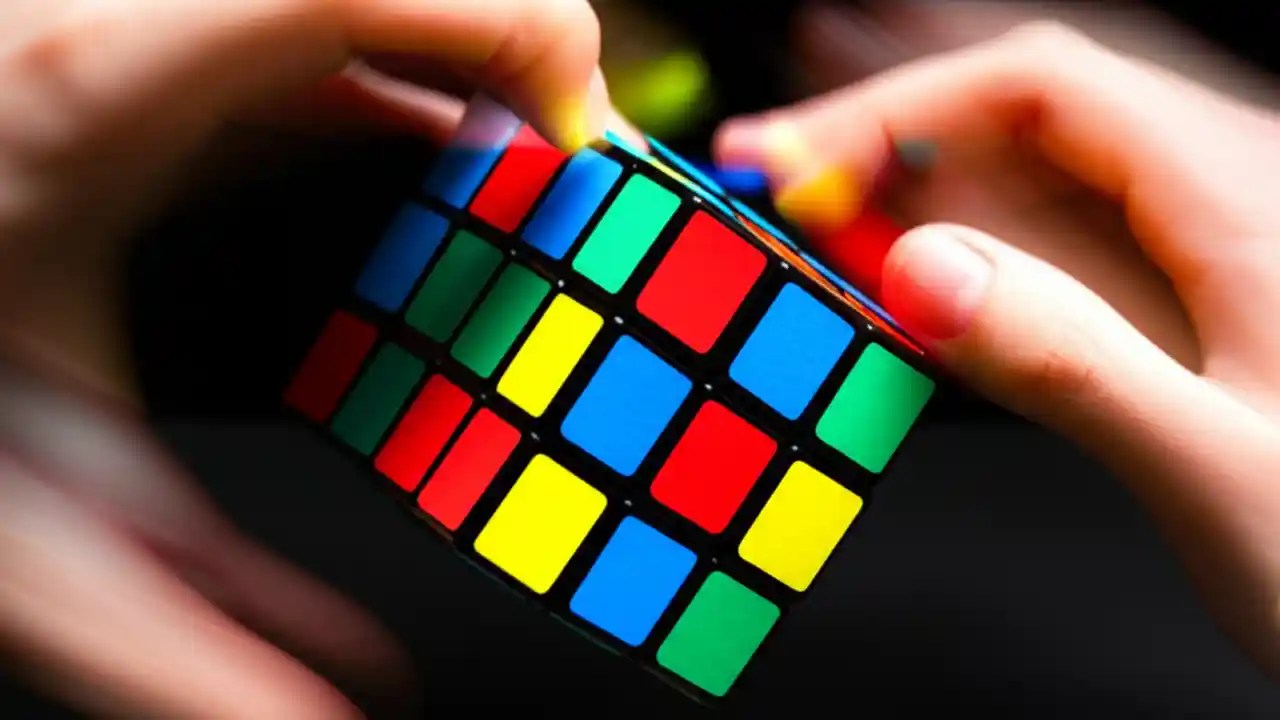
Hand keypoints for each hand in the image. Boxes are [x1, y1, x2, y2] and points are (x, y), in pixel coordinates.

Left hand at [0, 1, 628, 716]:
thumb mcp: (34, 531)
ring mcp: (118, 16)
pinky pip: (299, 28)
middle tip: (565, 185)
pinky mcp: (123, 38)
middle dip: (511, 65)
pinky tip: (413, 154)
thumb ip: (191, 642)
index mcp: (95, 90)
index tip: (581, 152)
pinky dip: (390, 77)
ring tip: (514, 180)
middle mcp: (109, 19)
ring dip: (455, 70)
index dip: (519, 36)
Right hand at [715, 22, 1279, 680]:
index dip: (898, 108)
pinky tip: (921, 233)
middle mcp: (1222, 202)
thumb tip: (924, 274)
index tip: (792, 165)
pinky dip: (969, 227)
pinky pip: (1057, 240)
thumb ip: (1071, 365)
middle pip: (1035, 104)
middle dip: (904, 95)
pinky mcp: (1180, 311)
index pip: (1037, 91)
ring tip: (830, 137)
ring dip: (926, 151)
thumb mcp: (1221, 469)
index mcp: (1244, 201)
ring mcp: (1199, 256)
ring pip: (1040, 166)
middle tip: (800, 86)